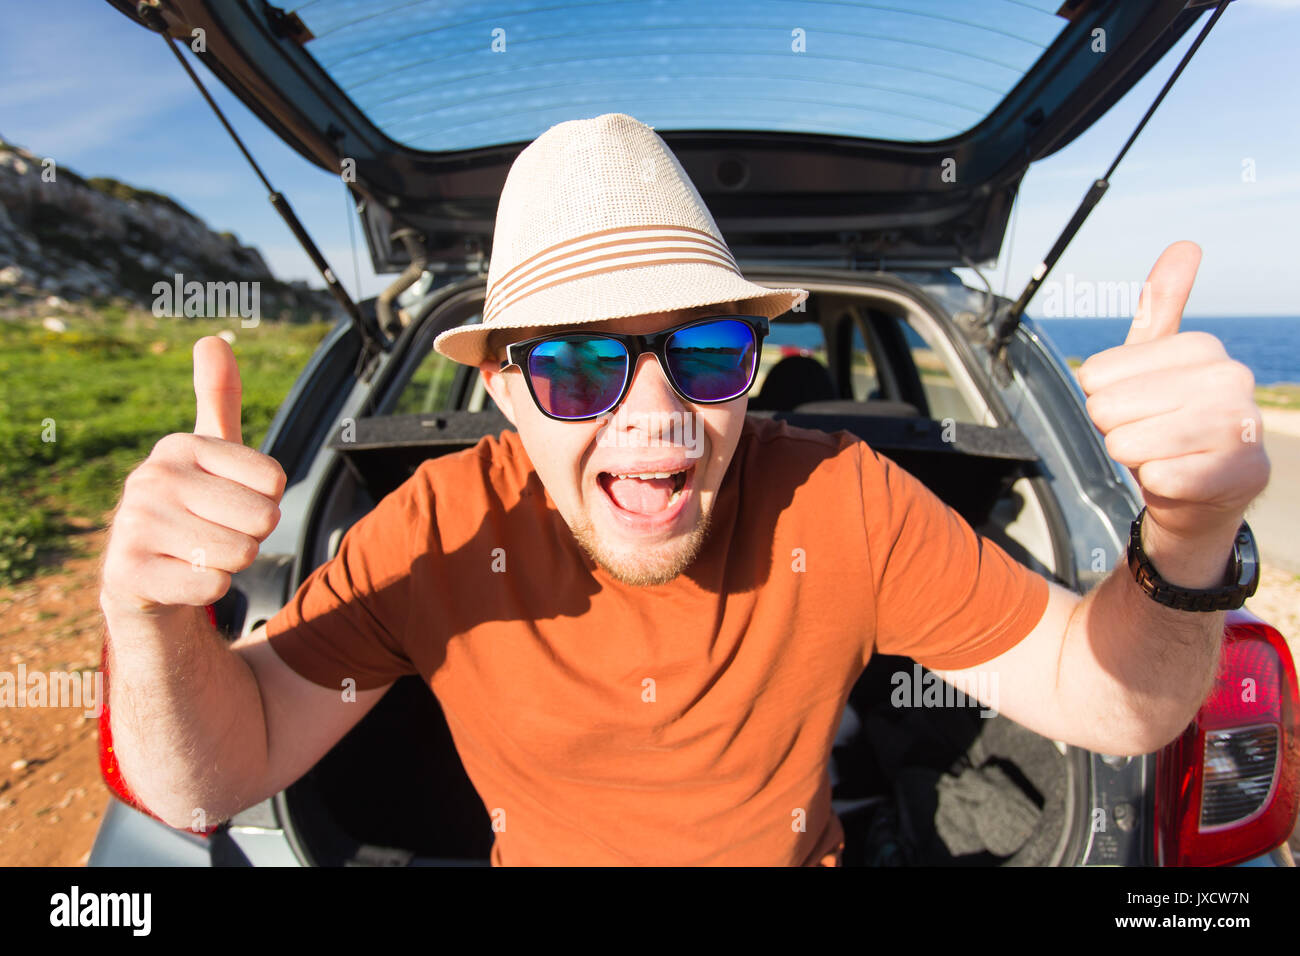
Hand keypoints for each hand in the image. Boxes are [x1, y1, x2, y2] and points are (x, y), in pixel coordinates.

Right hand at [100, 337, 286, 616]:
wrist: (143, 577)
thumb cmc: (192, 508)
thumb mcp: (209, 452)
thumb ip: (219, 398)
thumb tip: (212, 338)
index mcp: (180, 446)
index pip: (274, 480)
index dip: (266, 500)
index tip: (231, 501)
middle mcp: (151, 478)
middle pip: (262, 518)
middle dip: (251, 535)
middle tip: (216, 532)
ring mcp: (133, 524)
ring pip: (239, 554)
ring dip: (229, 563)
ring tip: (197, 552)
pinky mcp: (127, 572)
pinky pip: (211, 586)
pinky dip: (206, 589)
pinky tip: (180, 576)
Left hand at [1076, 242, 1269, 551]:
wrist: (1203, 493)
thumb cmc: (1169, 423)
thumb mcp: (1156, 362)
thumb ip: (1161, 305)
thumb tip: (1185, 244)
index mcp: (1203, 347)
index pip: (1097, 374)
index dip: (1104, 397)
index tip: (1138, 405)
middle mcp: (1231, 379)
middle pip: (1108, 408)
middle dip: (1117, 430)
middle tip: (1150, 434)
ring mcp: (1239, 426)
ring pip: (1129, 443)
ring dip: (1136, 457)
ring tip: (1164, 454)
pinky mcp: (1237, 472)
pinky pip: (1157, 478)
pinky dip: (1157, 485)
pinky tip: (1181, 478)